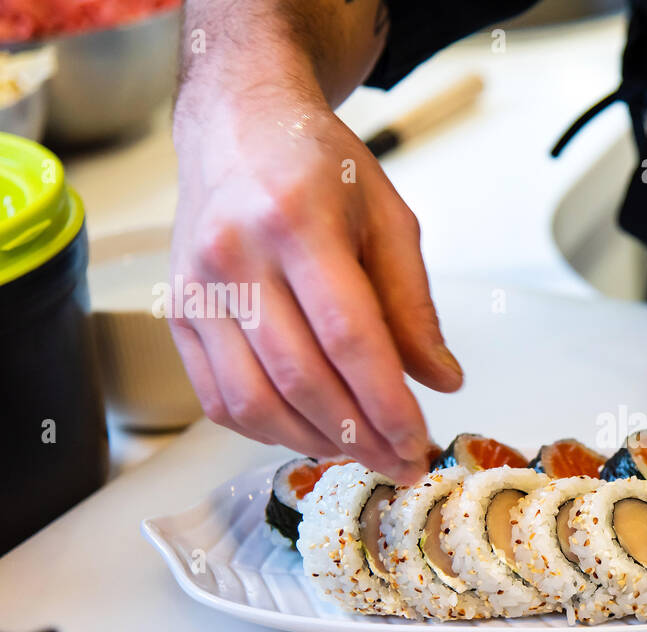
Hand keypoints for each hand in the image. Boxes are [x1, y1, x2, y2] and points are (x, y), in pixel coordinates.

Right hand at [169, 82, 460, 484]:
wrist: (237, 127)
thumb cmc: (319, 167)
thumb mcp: (390, 217)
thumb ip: (414, 304)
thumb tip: (442, 381)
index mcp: (298, 221)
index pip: (349, 337)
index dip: (387, 402)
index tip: (418, 441)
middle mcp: (237, 256)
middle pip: (301, 378)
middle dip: (360, 437)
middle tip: (403, 463)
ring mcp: (197, 288)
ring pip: (254, 400)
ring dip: (315, 444)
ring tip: (363, 454)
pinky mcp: (177, 313)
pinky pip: (218, 398)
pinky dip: (268, 431)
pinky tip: (311, 434)